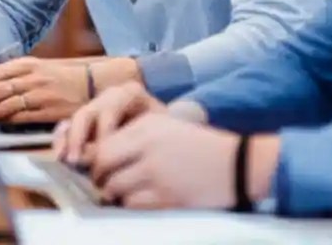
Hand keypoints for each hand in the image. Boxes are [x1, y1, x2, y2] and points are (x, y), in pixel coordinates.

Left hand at [0, 57, 88, 123]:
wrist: (92, 84)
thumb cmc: (61, 77)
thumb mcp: (38, 67)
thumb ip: (15, 73)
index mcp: (29, 64)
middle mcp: (34, 77)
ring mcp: (41, 94)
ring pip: (7, 102)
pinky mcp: (49, 111)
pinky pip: (21, 116)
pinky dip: (5, 119)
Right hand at [53, 81, 167, 162]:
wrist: (167, 137)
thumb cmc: (167, 134)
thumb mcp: (161, 131)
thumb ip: (141, 137)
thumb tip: (112, 152)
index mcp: (129, 93)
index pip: (112, 108)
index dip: (106, 131)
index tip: (105, 154)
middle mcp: (108, 97)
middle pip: (88, 113)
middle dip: (80, 138)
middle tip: (77, 161)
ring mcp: (94, 109)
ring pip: (74, 120)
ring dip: (67, 142)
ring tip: (65, 161)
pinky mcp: (83, 123)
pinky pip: (66, 128)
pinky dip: (61, 142)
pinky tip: (59, 156)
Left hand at [90, 110, 241, 209]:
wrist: (237, 165)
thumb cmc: (198, 146)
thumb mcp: (165, 126)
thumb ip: (132, 136)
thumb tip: (97, 154)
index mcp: (147, 127)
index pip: (103, 145)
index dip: (94, 160)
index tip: (98, 167)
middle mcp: (149, 148)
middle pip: (103, 167)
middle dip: (98, 178)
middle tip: (103, 183)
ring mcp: (158, 174)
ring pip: (114, 188)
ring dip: (114, 194)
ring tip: (123, 193)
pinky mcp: (167, 197)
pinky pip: (132, 204)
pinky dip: (131, 205)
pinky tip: (140, 200)